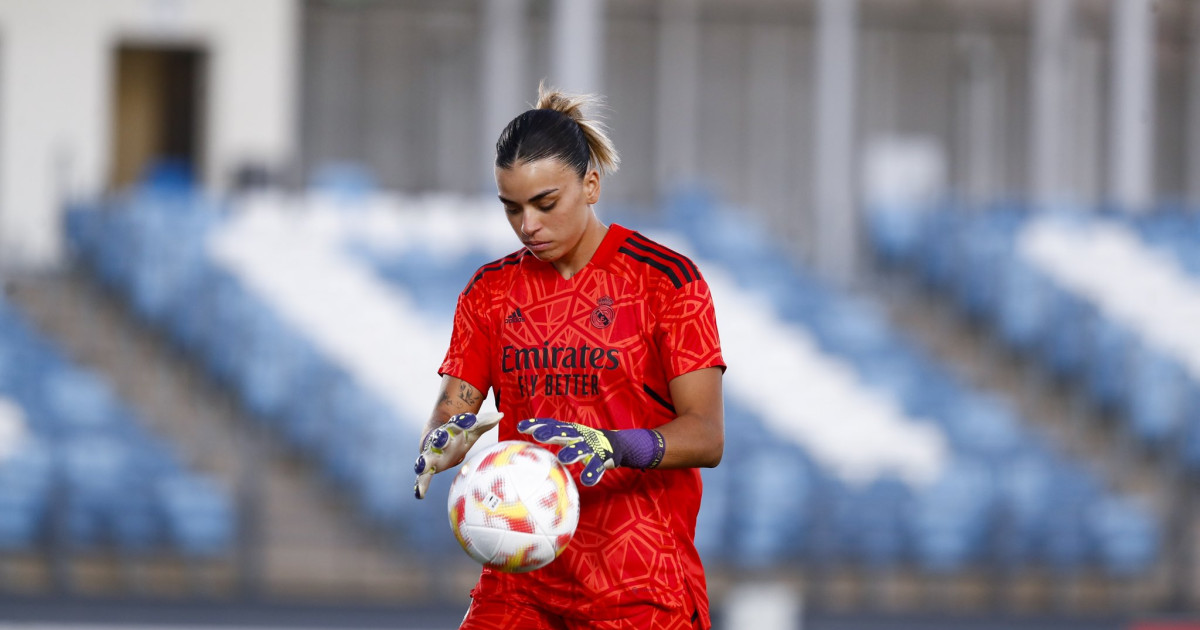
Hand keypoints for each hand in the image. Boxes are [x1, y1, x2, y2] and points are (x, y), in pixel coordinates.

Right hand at [413, 412, 502, 498]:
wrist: (435, 438)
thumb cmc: (458, 435)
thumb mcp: (471, 430)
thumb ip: (484, 423)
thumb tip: (500, 415)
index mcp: (450, 431)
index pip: (457, 425)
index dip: (463, 423)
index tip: (470, 420)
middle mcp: (439, 442)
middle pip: (439, 440)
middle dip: (440, 440)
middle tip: (441, 439)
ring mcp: (432, 455)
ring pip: (426, 458)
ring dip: (424, 462)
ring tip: (421, 467)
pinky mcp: (428, 468)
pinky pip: (423, 477)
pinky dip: (421, 485)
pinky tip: (420, 495)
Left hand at [518, 418, 663, 486]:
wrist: (618, 444)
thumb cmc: (586, 443)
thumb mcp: (569, 439)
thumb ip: (553, 441)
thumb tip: (527, 449)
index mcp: (570, 431)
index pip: (552, 425)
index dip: (537, 424)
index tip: (520, 426)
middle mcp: (580, 436)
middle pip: (563, 433)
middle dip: (551, 433)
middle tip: (537, 435)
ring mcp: (592, 447)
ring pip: (580, 449)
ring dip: (572, 453)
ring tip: (563, 459)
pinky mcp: (603, 458)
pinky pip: (596, 467)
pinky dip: (592, 473)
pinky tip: (586, 481)